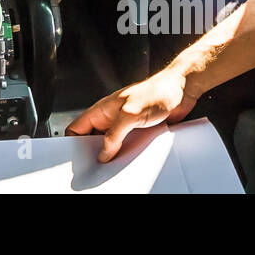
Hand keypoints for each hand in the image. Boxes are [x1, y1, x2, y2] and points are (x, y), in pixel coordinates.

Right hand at [65, 68, 196, 161]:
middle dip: (94, 152)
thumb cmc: (157, 92)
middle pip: (92, 138)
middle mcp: (110, 116)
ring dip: (113, 153)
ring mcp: (123, 123)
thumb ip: (114, 134)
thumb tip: (103, 152)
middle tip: (99, 164)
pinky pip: (126, 145)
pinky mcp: (137, 129)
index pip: (77, 127)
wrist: (181, 89)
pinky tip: (132, 157)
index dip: (74, 142)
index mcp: (102, 109)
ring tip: (117, 162)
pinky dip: (127, 152)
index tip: (79, 157)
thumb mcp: (130, 115)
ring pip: (110, 143)